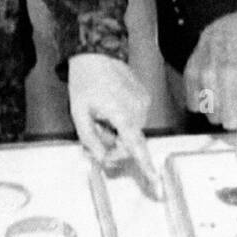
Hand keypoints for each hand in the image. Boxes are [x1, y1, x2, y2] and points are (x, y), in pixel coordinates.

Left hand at [67, 53, 161, 197]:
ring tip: (101, 115)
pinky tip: (110, 107)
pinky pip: (135, 119)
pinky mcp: (145, 97)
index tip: (157, 184)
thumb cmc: (85, 82)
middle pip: (131, 143)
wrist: (97, 52)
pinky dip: (123, 121)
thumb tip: (102, 158)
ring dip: (117, 132)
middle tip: (95, 139)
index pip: (135, 147)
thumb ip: (90, 139)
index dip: (146, 168)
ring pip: (132, 131)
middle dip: (114, 147)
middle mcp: (138, 109)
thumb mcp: (78, 113)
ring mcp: (144, 102)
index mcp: (122, 114)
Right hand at [185, 9, 236, 160]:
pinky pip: (194, 105)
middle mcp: (228, 75)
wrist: (229, 20)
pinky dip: (204, 103)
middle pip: (227, 121)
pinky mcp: (191, 73)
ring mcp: (207, 74)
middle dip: (235, 120)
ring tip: (227, 93)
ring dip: (220, 112)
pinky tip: (213, 89)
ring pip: (211, 115)